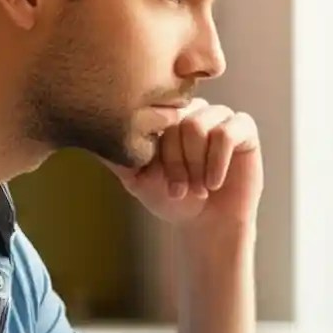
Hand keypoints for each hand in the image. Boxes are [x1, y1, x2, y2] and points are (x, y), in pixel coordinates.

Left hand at [107, 99, 262, 230]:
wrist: (208, 224)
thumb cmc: (174, 199)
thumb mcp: (136, 178)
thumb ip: (117, 156)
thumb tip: (88, 135)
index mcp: (168, 114)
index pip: (155, 118)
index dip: (158, 154)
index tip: (160, 181)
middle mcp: (193, 108)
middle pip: (177, 122)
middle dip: (177, 164)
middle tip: (182, 189)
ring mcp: (220, 115)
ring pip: (199, 127)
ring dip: (197, 167)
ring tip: (200, 187)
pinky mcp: (244, 128)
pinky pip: (226, 135)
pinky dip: (216, 164)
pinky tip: (214, 183)